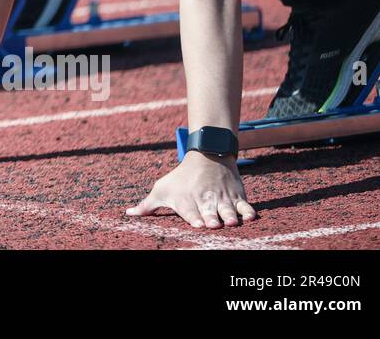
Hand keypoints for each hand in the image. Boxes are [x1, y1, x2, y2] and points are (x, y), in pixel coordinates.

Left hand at [127, 152, 258, 227]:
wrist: (207, 155)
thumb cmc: (181, 177)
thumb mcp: (162, 188)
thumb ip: (147, 205)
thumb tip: (128, 215)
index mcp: (186, 200)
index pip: (190, 211)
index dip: (194, 218)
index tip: (197, 224)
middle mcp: (205, 200)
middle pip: (209, 212)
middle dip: (211, 218)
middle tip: (214, 223)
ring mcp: (222, 198)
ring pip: (228, 209)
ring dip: (229, 216)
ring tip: (230, 222)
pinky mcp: (237, 196)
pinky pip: (245, 205)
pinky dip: (248, 211)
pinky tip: (251, 217)